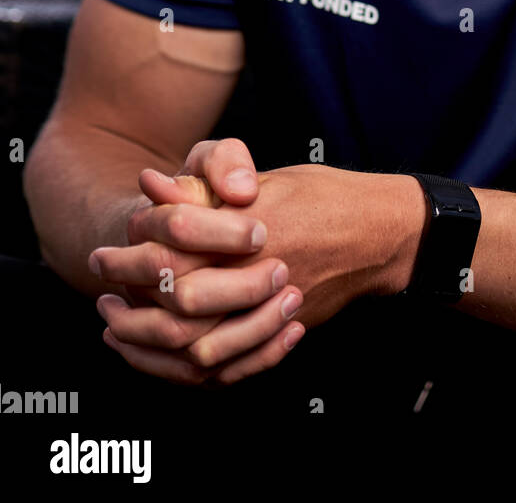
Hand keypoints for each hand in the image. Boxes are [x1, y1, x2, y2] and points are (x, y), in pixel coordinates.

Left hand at [94, 149, 425, 384]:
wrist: (381, 233)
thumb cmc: (326, 195)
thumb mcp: (267, 177)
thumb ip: (211, 182)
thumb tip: (155, 185)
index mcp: (252, 227)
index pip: (176, 247)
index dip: (135, 251)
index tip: (109, 249)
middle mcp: (260, 272)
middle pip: (179, 302)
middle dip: (132, 301)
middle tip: (104, 296)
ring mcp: (273, 309)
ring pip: (199, 345)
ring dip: (151, 343)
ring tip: (121, 331)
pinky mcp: (283, 332)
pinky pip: (230, 366)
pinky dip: (189, 368)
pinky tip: (166, 355)